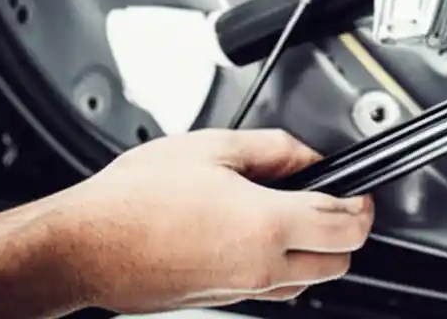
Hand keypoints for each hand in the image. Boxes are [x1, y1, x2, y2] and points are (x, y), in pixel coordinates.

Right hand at [47, 129, 373, 312]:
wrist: (82, 246)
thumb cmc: (132, 199)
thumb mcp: (211, 147)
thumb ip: (273, 148)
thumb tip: (306, 155)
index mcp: (266, 225)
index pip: (347, 226)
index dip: (364, 205)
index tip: (360, 190)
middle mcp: (260, 267)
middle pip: (338, 262)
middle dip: (346, 232)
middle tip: (333, 201)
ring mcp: (240, 290)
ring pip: (308, 283)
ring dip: (316, 253)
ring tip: (295, 215)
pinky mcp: (219, 298)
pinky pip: (271, 289)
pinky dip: (281, 267)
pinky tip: (257, 234)